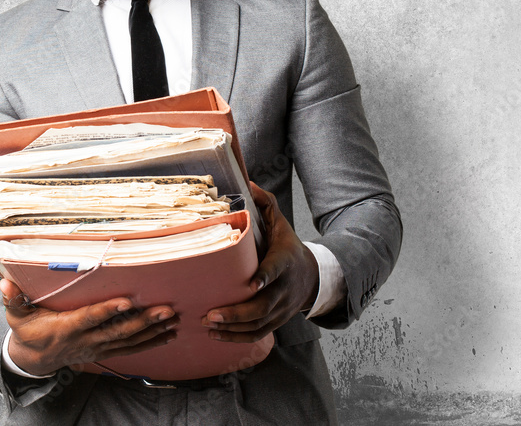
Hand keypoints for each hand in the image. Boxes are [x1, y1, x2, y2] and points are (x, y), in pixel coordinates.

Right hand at [0, 279, 177, 375]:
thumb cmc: (27, 331)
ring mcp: (97, 347)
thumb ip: (13, 300)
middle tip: (165, 309)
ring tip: (173, 319)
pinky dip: (151, 342)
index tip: (127, 301)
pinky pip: (131, 349)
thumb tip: (5, 283)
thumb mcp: (16, 317)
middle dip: (144, 321)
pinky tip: (169, 334)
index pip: (90, 318)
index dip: (108, 311)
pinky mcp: (105, 351)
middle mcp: (86, 340)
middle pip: (118, 331)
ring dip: (153, 331)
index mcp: (66, 328)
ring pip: (129, 341)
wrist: (34, 359)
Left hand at [202, 183, 318, 342]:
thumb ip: (265, 204)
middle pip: (263, 306)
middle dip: (237, 313)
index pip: (277, 269)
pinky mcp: (276, 321)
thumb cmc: (287, 247)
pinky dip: (237, 338)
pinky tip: (216, 335)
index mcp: (285, 261)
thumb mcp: (281, 223)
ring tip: (208, 324)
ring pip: (258, 324)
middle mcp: (284, 288)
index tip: (251, 283)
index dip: (266, 277)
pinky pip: (257, 334)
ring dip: (233, 328)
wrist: (312, 277)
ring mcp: (281, 308)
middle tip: (211, 314)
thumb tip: (248, 181)